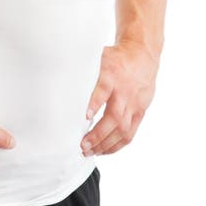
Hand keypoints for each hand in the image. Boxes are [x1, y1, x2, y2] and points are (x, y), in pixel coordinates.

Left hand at [81, 40, 159, 156]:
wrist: (143, 54)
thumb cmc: (117, 57)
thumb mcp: (100, 56)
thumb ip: (86, 68)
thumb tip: (61, 75)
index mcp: (112, 74)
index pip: (104, 89)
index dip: (95, 103)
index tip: (85, 115)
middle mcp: (125, 91)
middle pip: (114, 116)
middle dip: (98, 134)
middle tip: (82, 145)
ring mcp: (134, 104)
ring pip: (123, 129)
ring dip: (106, 144)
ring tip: (90, 152)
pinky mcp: (140, 111)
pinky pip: (130, 133)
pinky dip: (117, 145)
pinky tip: (104, 151)